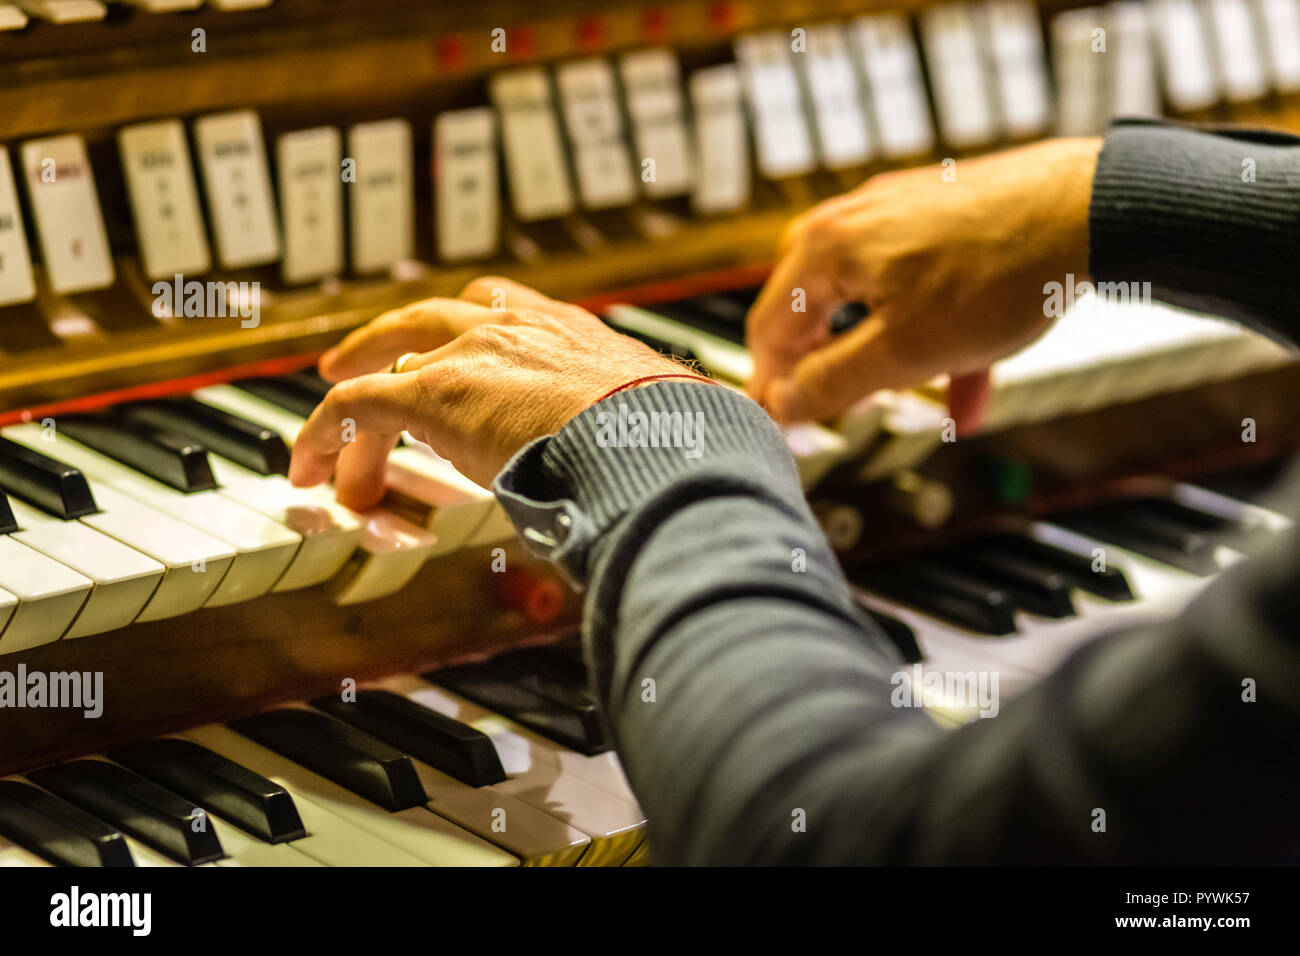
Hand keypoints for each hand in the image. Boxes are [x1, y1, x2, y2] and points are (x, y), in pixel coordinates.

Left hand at [290, 277, 692, 503]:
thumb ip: (647, 438)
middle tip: (362, 361)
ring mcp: (474, 353)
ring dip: (356, 398)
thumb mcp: (662, 426)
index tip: (454, 358)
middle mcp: (518, 328)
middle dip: (393, 340)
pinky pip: (354, 408)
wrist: (661, 439)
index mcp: (573, 334)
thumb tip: (680, 477)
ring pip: (388, 360)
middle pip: (434, 318)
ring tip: (325, 442)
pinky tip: (310, 469)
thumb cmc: (679, 445)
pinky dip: (325, 436)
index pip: (506, 314)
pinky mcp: (433, 392)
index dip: (469, 334)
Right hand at [746, 137, 1102, 424]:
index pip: (770, 328)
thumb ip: (832, 382)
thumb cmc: (996, 275)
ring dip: (886, 361)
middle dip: (825, 368)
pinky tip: (967, 394)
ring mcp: (902, 214)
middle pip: (816, 311)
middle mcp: (854, 220)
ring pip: (873, 304)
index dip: (770, 385)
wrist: (1091, 208)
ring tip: (904, 404)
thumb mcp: (903, 351)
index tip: (776, 425)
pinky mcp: (947, 218)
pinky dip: (936, 341)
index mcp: (826, 248)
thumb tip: (782, 404)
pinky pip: (923, 291)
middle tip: (830, 414)